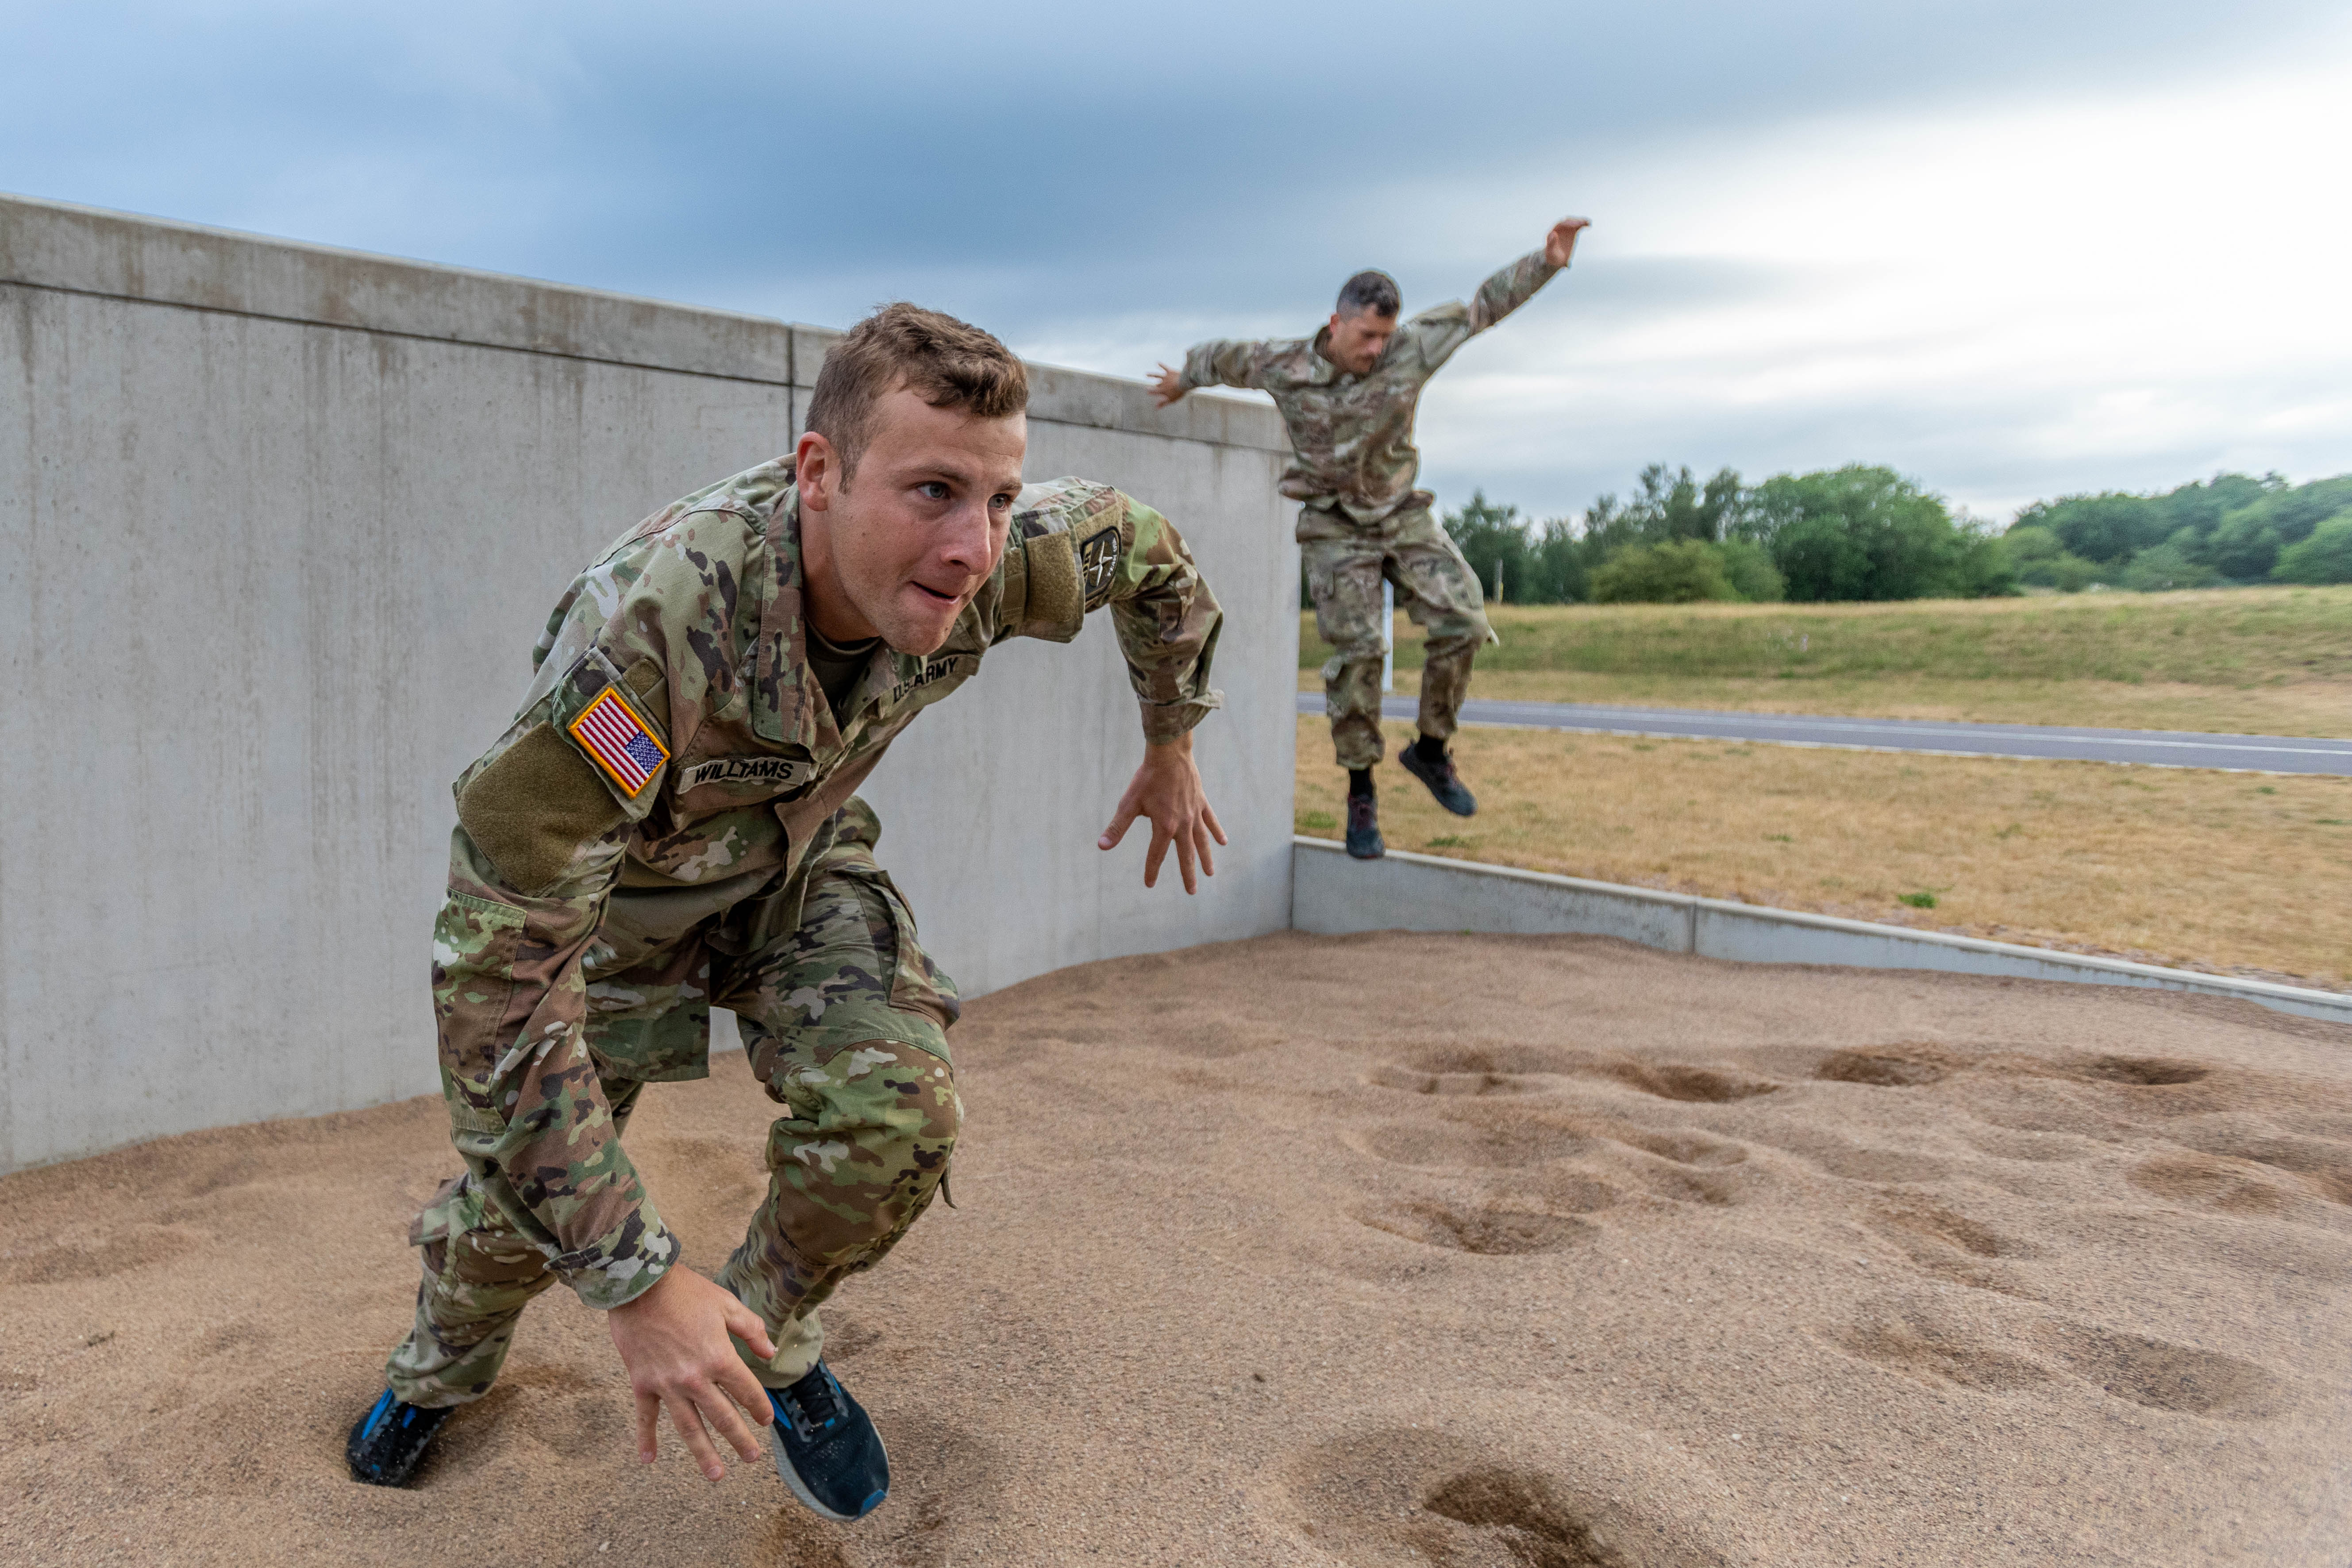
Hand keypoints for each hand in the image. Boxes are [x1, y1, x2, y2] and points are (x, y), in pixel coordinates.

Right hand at [606, 1264, 779, 1481]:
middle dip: (739, 1439)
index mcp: (719, 1358)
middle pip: (722, 1416)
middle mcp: (695, 1378)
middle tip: (752, 1458)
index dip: (760, 1406)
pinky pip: (646, 1416)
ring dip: (703, 1453)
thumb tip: (772, 1352)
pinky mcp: (642, 1383)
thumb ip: (752, 1330)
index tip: (767, 1420)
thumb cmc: (686, 1292)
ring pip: (688, 1426)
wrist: (640, 1284)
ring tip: (716, 1475)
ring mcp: (666, 1384)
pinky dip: (645, 1438)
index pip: (746, 1390)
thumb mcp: (727, 1305)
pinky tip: (648, 1460)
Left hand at [1097, 732, 1226, 892]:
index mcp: (1164, 826)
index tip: (1149, 884)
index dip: (1151, 870)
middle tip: (1192, 892)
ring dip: (1206, 859)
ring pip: (1202, 841)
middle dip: (1188, 875)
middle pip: (1186, 855)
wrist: (1169, 753)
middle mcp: (1183, 824)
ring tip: (1211, 874)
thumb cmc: (1147, 778)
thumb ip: (1117, 827)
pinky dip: (1216, 832)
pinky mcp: (1202, 802)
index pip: (1156, 855)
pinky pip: (1211, 821)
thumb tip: (1101, 846)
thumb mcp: (1129, 804)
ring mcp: (1194, 814)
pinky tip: (1223, 842)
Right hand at [1147, 364, 1186, 407]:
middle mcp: (1162, 383)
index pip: (1155, 391)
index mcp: (1162, 390)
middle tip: (1147, 387)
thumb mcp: (1171, 399)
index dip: (1151, 391)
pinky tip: (1157, 362)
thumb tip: (1156, 408)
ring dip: (1151, 375)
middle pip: (1156, 384)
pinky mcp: (1169, 371)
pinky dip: (1161, 365)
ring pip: (1157, 375)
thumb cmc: (1178, 392)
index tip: (1147, 391)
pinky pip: (1164, 367)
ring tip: (1146, 374)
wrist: (1184, 382)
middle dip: (1151, 385)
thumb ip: (1163, 403)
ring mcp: (1165, 377)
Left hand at [1544, 215, 1589, 267]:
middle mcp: (1558, 229)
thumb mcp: (1551, 252)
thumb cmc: (1553, 257)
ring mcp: (1565, 229)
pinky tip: (1589, 225)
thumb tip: (1553, 233)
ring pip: (1573, 222)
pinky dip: (1583, 224)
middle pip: (1567, 221)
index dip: (1568, 223)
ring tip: (1588, 223)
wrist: (1556, 260)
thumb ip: (1551, 244)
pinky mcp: (1571, 231)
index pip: (1560, 225)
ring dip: (1580, 221)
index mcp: (1552, 232)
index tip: (1576, 225)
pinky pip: (1578, 226)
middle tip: (1583, 223)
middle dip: (1575, 221)